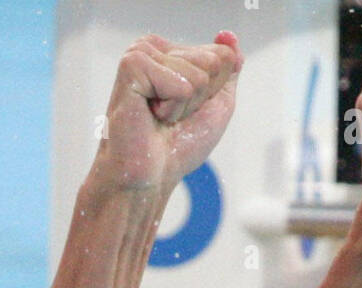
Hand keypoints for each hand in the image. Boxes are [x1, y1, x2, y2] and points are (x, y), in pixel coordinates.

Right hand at [89, 31, 243, 197]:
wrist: (148, 176)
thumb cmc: (177, 146)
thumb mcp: (216, 103)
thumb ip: (229, 68)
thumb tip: (228, 36)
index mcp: (172, 51)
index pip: (222, 56)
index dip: (212, 92)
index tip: (185, 111)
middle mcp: (155, 47)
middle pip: (213, 62)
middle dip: (199, 99)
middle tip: (170, 118)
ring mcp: (141, 53)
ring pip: (198, 74)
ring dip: (183, 107)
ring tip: (158, 118)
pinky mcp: (132, 66)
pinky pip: (180, 85)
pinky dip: (171, 108)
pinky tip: (149, 115)